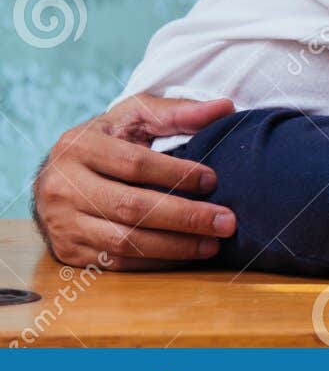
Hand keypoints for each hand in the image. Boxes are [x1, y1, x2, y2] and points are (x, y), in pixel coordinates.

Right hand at [32, 95, 237, 269]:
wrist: (59, 175)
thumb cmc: (107, 140)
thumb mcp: (134, 116)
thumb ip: (178, 112)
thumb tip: (225, 107)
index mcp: (78, 148)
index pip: (134, 164)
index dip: (177, 174)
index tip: (213, 180)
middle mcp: (63, 187)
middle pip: (131, 207)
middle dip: (185, 217)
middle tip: (226, 221)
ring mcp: (62, 223)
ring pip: (124, 241)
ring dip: (175, 246)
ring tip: (213, 244)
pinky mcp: (68, 251)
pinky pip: (116, 263)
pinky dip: (155, 263)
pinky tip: (186, 255)